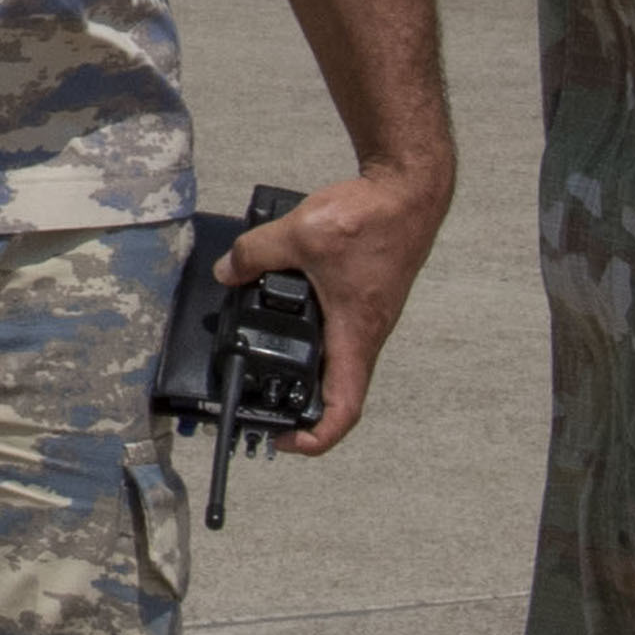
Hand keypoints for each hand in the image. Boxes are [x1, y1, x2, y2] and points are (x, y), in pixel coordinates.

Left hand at [219, 158, 454, 454]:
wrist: (408, 192)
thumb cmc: (371, 218)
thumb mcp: (302, 234)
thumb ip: (256, 253)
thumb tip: (226, 271)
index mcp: (355, 335)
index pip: (345, 409)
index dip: (318, 438)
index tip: (286, 442)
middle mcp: (365, 334)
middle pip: (335, 391)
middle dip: (299, 407)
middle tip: (260, 405)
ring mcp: (365, 317)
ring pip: (335, 360)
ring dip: (303, 370)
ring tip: (262, 364)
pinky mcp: (362, 298)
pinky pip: (336, 330)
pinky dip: (309, 333)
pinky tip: (282, 314)